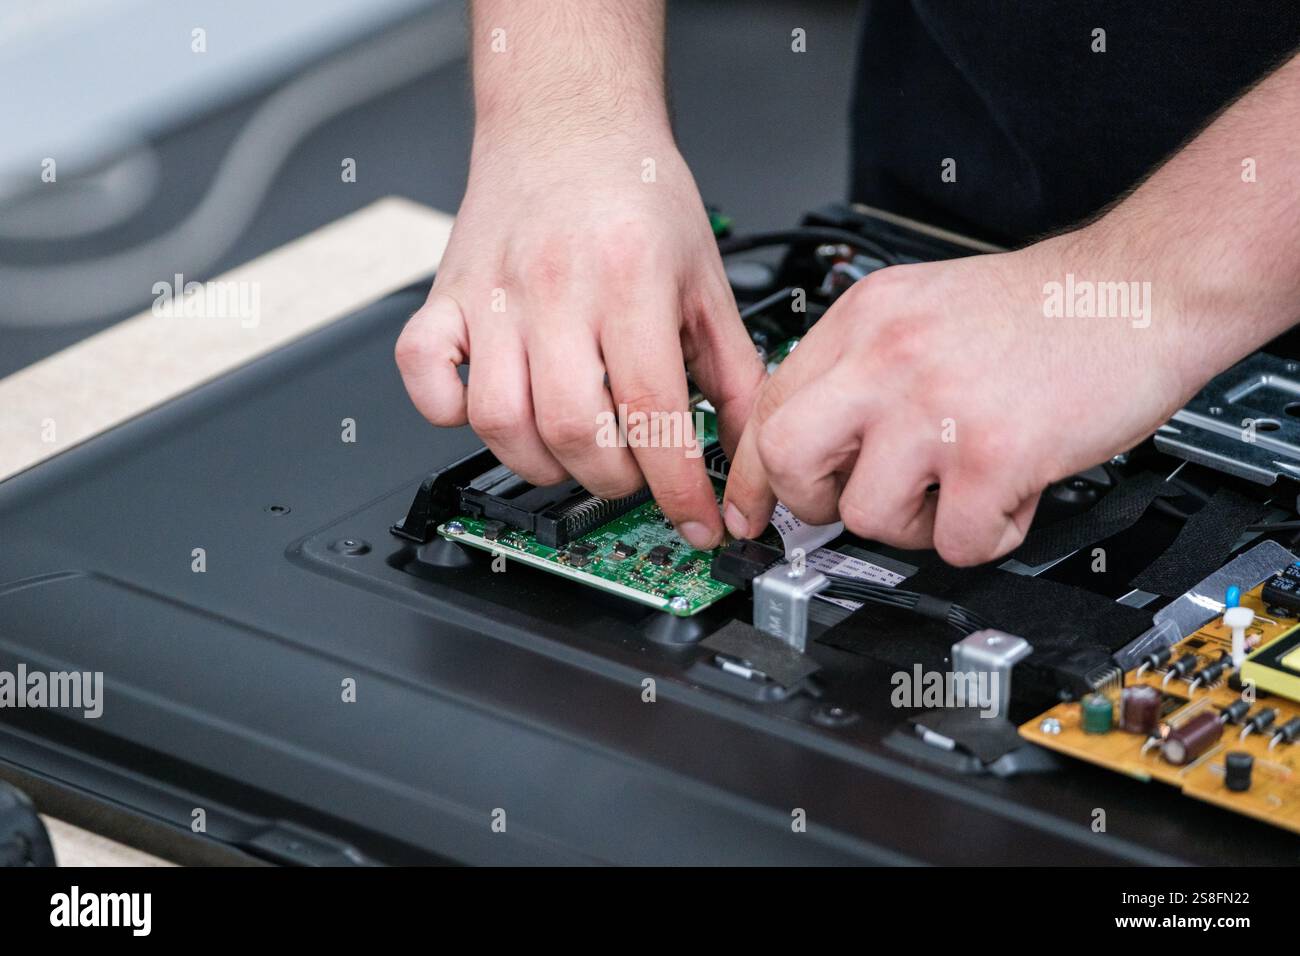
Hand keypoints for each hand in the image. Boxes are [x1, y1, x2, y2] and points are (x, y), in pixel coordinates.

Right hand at [396, 130, 763, 548]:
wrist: (569, 123)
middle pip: (575, 429)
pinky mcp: (445, 296)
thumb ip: (736, 373)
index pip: (653, 413)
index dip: (679, 486)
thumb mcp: (705, 280)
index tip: (695, 522)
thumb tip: (751, 457)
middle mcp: (556, 288)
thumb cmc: (636, 194)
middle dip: (615, 480)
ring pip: (499, 420)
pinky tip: (489, 408)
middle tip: (634, 474)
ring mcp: (491, 295)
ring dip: (542, 462)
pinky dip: (446, 410)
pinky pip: (422, 372)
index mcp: (630, 280)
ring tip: (574, 451)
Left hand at [722, 230, 1202, 565]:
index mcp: (864, 318)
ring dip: (913, 526)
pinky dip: (983, 536)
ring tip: (958, 492)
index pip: (768, 404)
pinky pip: (954, 543)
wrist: (1140, 291)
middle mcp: (886, 355)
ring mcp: (935, 404)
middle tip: (857, 500)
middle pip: (785, 457)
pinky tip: (1007, 497)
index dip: (753, 474)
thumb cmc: (1044, 309)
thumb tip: (816, 441)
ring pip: (865, 515)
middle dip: (810, 502)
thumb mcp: (923, 310)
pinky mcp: (993, 453)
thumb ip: (863, 367)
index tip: (752, 511)